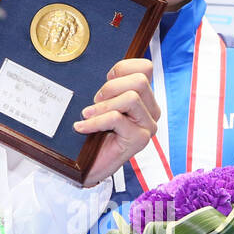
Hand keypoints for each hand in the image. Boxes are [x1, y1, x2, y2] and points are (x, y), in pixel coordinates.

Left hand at [74, 58, 158, 186]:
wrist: (89, 165)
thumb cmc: (94, 133)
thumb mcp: (102, 103)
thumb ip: (110, 87)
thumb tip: (104, 71)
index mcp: (145, 97)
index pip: (146, 67)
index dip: (123, 67)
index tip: (105, 79)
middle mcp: (151, 110)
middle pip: (140, 80)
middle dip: (111, 86)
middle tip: (95, 101)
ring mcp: (148, 125)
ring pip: (131, 98)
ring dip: (103, 105)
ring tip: (88, 114)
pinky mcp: (140, 139)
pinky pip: (117, 118)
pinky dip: (95, 121)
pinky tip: (82, 127)